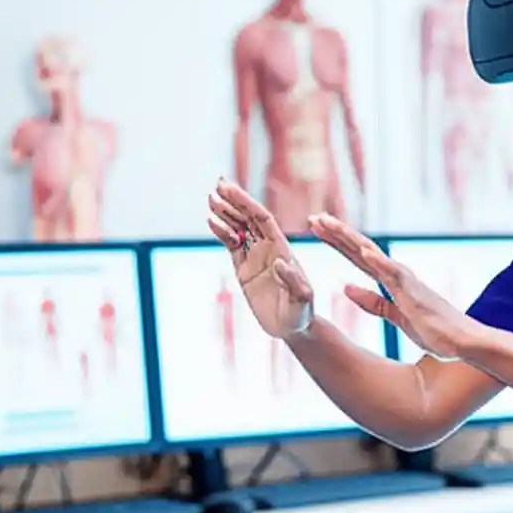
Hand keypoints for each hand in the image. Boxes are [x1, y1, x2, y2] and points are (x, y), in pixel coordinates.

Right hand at [207, 178, 313, 338]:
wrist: (292, 328)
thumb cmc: (301, 313)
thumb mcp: (302, 299)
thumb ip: (294, 281)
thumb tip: (281, 262)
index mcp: (282, 249)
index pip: (262, 220)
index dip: (247, 203)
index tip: (231, 190)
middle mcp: (268, 248)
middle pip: (249, 218)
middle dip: (234, 201)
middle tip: (217, 184)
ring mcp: (255, 257)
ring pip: (239, 228)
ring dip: (226, 213)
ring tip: (211, 198)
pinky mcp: (244, 269)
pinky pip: (232, 245)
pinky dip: (222, 233)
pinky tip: (212, 222)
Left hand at [308, 213, 479, 359]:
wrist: (464, 343)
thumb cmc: (434, 330)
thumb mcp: (395, 316)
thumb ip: (372, 302)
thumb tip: (346, 287)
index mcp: (391, 280)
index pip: (358, 256)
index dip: (337, 242)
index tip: (317, 229)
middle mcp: (397, 273)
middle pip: (360, 248)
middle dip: (336, 233)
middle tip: (313, 217)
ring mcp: (406, 280)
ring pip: (371, 253)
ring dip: (349, 238)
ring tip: (328, 223)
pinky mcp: (414, 292)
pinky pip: (393, 274)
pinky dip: (377, 260)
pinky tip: (361, 250)